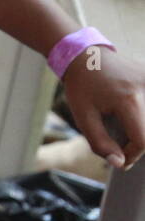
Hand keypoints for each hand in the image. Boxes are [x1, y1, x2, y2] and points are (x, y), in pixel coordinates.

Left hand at [62, 49, 144, 168]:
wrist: (88, 57)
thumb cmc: (82, 88)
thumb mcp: (84, 118)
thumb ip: (100, 143)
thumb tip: (120, 163)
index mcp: (128, 100)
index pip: (143, 139)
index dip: (132, 155)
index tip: (119, 159)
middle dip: (139, 145)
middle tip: (123, 149)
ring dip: (143, 132)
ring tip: (128, 134)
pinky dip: (144, 119)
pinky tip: (133, 120)